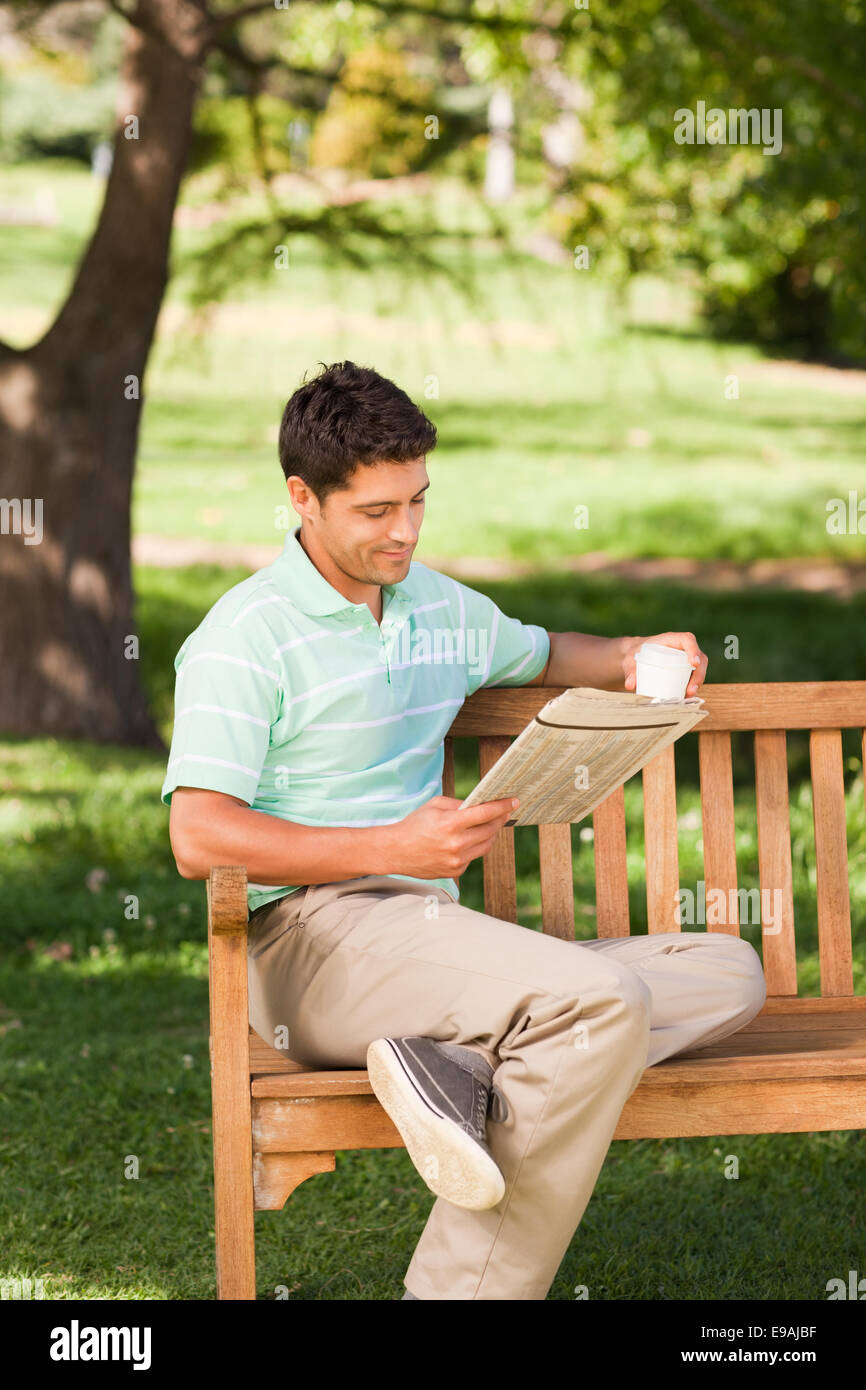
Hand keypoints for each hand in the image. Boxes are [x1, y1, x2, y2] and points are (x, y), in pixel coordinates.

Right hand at [382, 794, 518, 879]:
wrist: (396, 851)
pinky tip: (470, 839)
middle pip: (490, 830)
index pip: (485, 813)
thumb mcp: (434, 805)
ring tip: (491, 824)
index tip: (514, 801)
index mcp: (450, 824)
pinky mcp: (455, 871)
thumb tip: (481, 804)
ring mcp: (457, 860)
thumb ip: (459, 804)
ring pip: (486, 845)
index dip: (502, 807)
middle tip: (505, 811)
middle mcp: (456, 844)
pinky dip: (475, 846)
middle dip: (499, 819)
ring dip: (491, 833)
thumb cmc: (414, 824)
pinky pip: (474, 856)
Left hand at [620, 632, 707, 696]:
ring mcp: (686, 658)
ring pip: (699, 668)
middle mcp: (682, 648)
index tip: (694, 663)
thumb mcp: (631, 660)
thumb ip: (630, 671)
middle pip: (699, 657)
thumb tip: (630, 685)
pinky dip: (693, 685)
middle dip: (698, 674)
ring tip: (688, 694)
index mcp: (671, 639)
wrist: (637, 657)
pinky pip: (694, 675)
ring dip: (698, 682)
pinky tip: (687, 695)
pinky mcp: (685, 668)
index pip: (688, 640)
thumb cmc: (636, 654)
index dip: (694, 650)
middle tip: (690, 690)